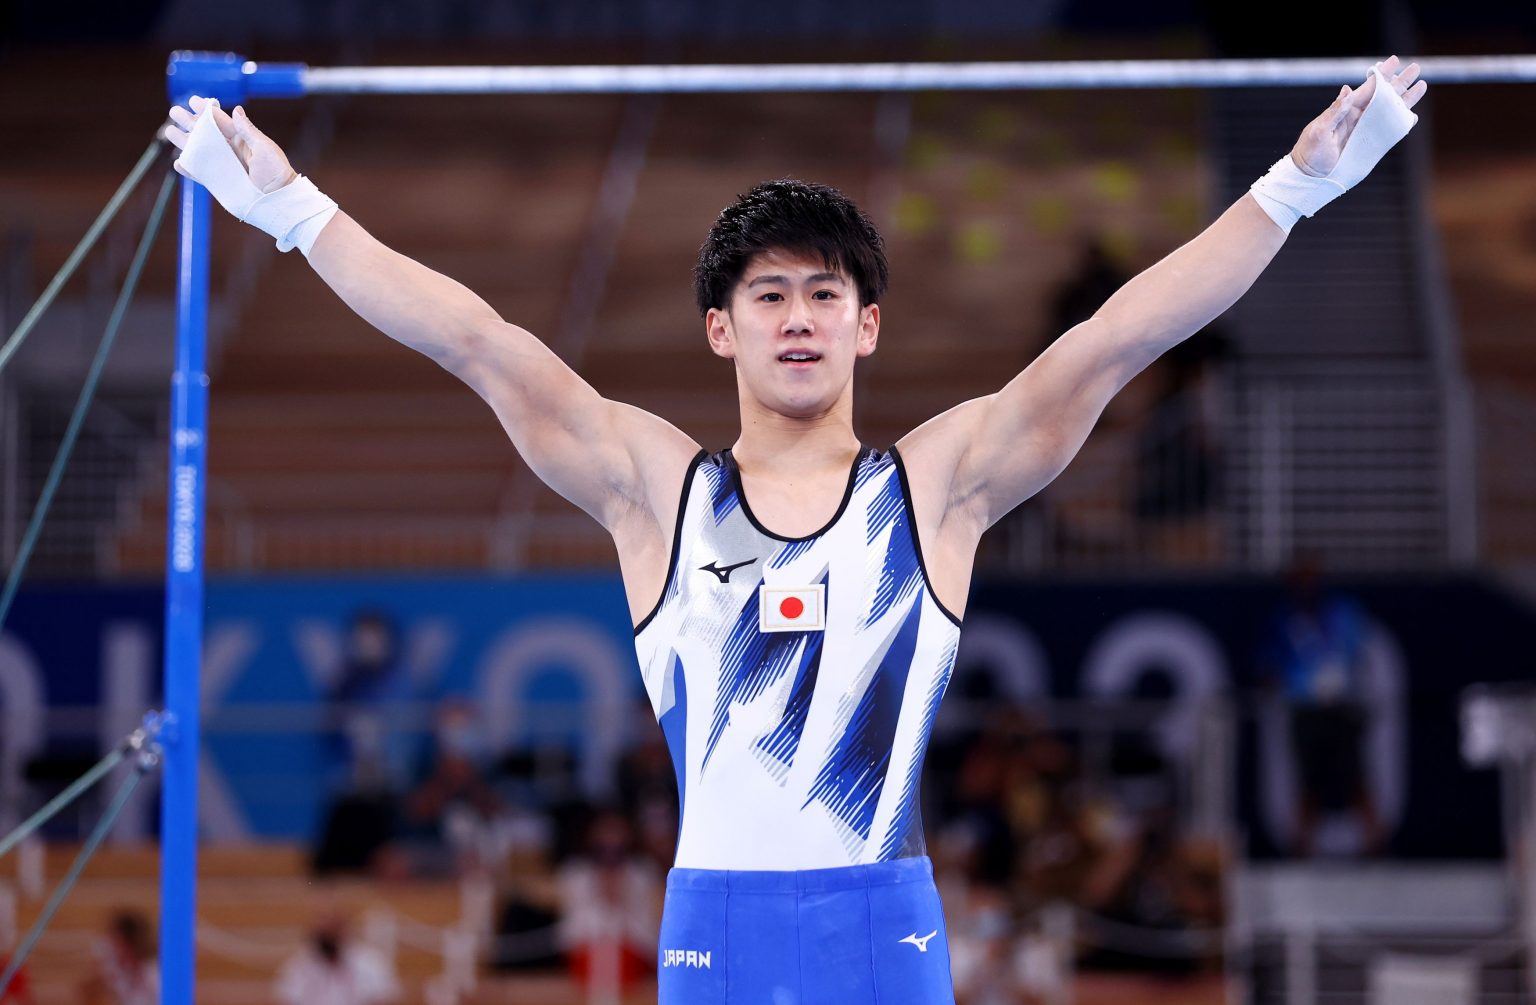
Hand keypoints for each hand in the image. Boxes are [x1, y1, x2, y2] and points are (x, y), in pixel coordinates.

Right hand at [162, 96, 297, 193]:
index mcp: (242, 140)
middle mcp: (230, 150)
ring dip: (184, 142)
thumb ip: (248, 131)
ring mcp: (224, 166)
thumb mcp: (264, 148)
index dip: (206, 111)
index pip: (220, 122)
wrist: (279, 198)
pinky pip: (201, 173)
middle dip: (190, 122)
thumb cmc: (276, 172)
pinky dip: (189, 168)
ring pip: (199, 151)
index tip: (193, 100)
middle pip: (206, 134)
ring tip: (170, 131)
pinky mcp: (219, 181)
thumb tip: (236, 110)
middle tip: (174, 111)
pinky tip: (179, 162)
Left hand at [1290, 55, 1427, 177]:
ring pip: (1390, 111)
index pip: (1368, 88)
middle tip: (1416, 67)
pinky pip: (1389, 131)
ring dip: (1405, 99)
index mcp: (1346, 109)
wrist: (1310, 176)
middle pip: (1383, 96)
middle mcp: (1358, 117)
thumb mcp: (1319, 130)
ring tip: (1421, 85)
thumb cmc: (1309, 151)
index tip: (1394, 60)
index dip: (1382, 75)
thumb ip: (1335, 112)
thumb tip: (1347, 90)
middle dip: (1400, 82)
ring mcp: (1364, 130)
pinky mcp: (1369, 144)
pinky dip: (1401, 123)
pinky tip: (1412, 116)